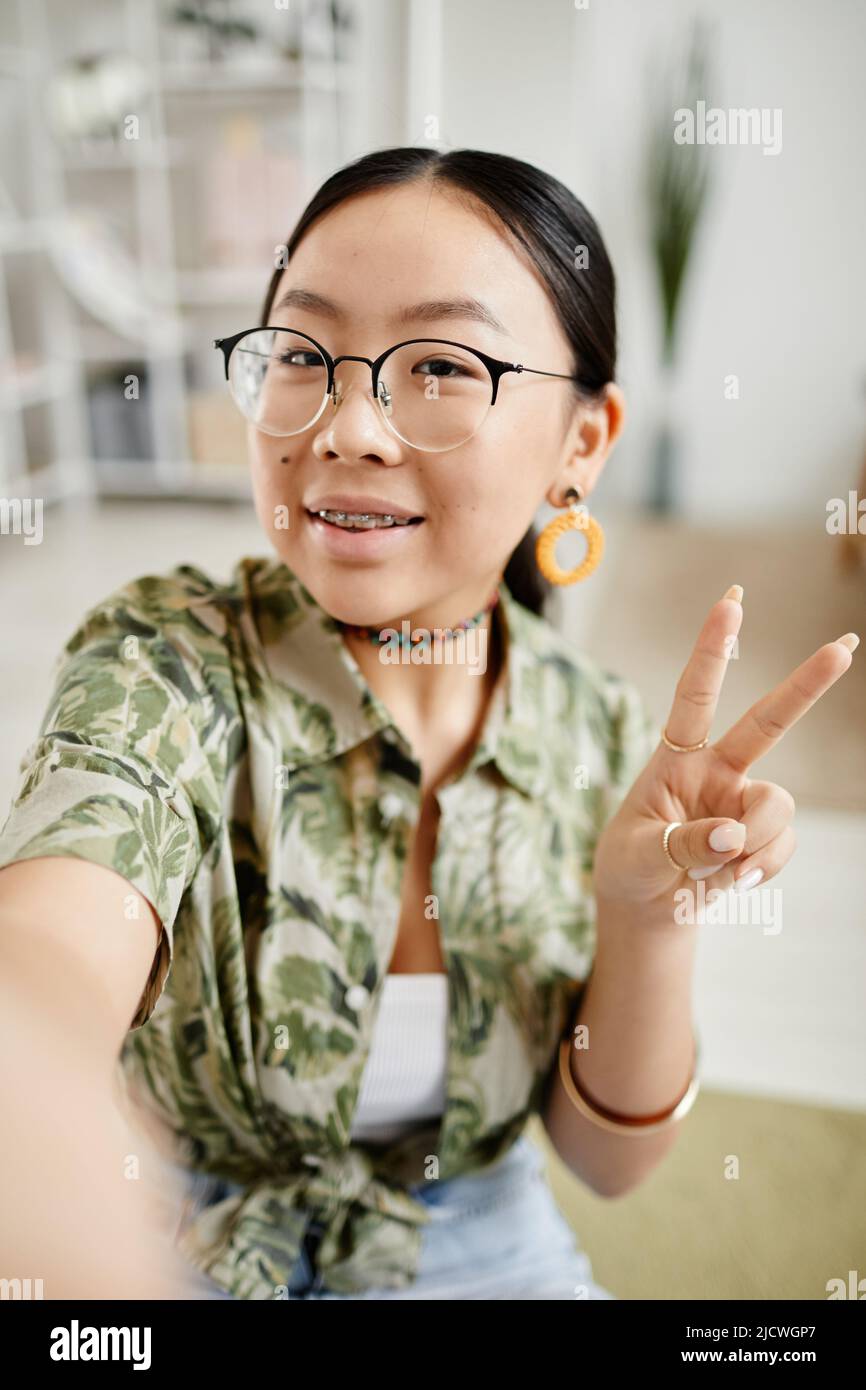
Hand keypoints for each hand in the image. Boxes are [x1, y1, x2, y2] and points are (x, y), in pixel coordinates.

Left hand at [592, 585, 858, 915]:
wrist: (647, 907)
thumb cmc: (631, 865)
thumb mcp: (640, 854)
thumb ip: (683, 843)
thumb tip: (732, 837)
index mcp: (676, 756)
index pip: (695, 695)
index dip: (713, 650)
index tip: (732, 602)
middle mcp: (717, 769)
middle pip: (768, 721)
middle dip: (807, 684)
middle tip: (845, 646)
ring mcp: (744, 801)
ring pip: (776, 806)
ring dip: (753, 843)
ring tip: (719, 871)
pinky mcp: (763, 836)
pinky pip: (780, 846)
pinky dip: (758, 868)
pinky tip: (732, 883)